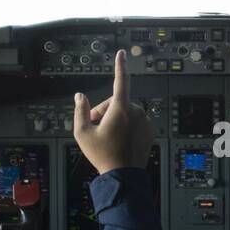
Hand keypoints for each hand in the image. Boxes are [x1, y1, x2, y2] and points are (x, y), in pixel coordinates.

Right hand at [72, 50, 154, 173]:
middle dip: (105, 110)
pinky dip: (127, 126)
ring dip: (116, 119)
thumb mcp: (82, 133)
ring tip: (108, 136)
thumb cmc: (103, 155)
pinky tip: (120, 140)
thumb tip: (80, 96)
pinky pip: (136, 122)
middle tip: (96, 127)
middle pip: (116, 102)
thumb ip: (80, 111)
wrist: (124, 176)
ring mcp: (145, 121)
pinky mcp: (150, 130)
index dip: (120, 65)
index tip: (122, 53)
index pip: (121, 81)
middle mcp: (136, 112)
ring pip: (126, 112)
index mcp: (121, 109)